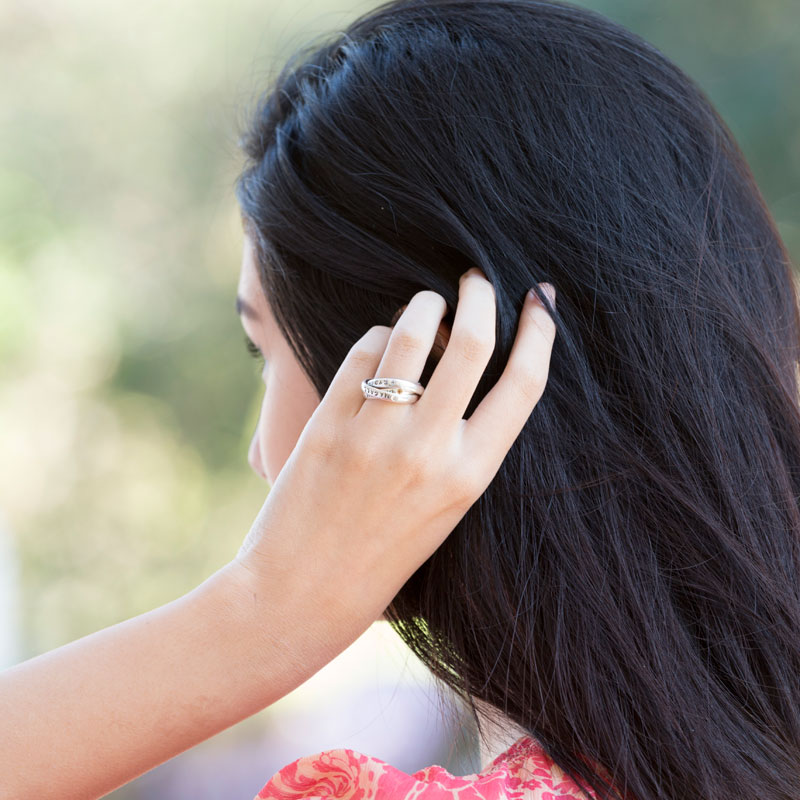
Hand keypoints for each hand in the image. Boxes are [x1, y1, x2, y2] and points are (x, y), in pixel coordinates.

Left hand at [234, 268, 556, 639]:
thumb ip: (460, 444)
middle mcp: (428, 449)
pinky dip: (378, 339)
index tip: (542, 300)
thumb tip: (463, 365)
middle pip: (472, 342)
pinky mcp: (327, 423)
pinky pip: (363, 354)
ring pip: (413, 333)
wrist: (302, 593)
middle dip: (481, 295)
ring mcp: (375, 434)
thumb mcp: (443, 509)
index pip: (524, 386)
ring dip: (426, 304)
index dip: (540, 333)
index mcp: (470, 476)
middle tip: (476, 279)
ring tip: (428, 301)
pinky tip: (381, 347)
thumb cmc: (381, 557)